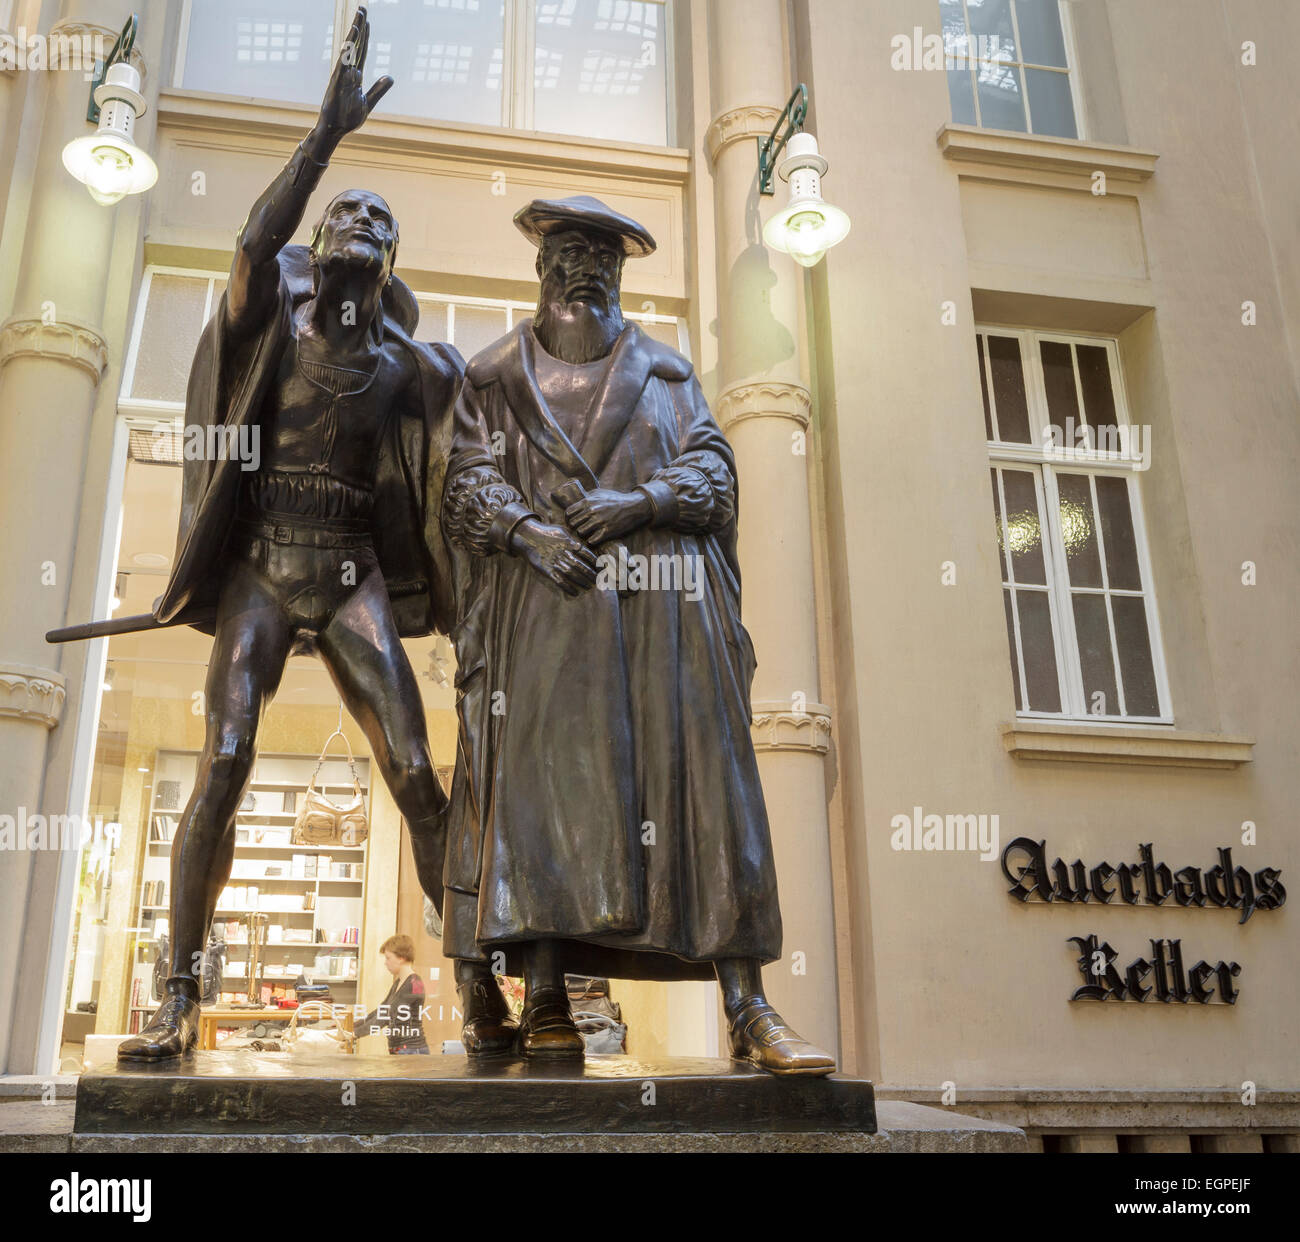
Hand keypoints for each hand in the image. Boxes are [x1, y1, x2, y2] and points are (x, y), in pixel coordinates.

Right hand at [316, 7, 392, 144]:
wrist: (336, 131)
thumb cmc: (348, 117)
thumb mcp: (369, 102)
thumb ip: (379, 89)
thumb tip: (391, 77)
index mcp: (356, 76)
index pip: (362, 51)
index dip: (365, 35)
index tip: (367, 19)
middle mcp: (348, 72)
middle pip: (356, 46)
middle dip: (360, 27)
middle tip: (362, 8)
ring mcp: (341, 77)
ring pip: (349, 53)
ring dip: (353, 37)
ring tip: (358, 21)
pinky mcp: (336, 86)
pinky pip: (341, 68)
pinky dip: (346, 56)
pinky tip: (350, 44)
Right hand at [511, 520, 598, 595]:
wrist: (529, 536)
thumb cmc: (548, 532)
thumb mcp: (563, 531)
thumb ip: (574, 539)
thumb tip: (584, 546)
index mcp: (569, 543)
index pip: (586, 553)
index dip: (595, 562)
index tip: (601, 568)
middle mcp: (563, 553)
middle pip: (580, 565)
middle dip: (590, 574)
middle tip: (598, 580)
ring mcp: (554, 562)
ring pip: (571, 574)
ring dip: (581, 581)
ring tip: (588, 586)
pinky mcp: (546, 570)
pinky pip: (559, 580)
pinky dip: (567, 587)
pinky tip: (574, 592)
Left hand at [563, 489, 651, 543]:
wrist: (633, 506)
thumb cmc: (615, 499)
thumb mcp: (600, 493)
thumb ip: (587, 497)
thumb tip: (576, 500)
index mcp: (588, 501)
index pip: (569, 513)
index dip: (569, 518)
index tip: (573, 521)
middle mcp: (592, 511)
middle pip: (573, 524)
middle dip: (576, 526)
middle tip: (581, 527)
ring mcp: (599, 521)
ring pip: (581, 532)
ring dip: (583, 534)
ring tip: (588, 533)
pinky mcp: (607, 531)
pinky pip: (592, 540)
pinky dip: (592, 540)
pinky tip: (595, 538)